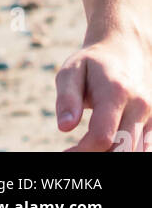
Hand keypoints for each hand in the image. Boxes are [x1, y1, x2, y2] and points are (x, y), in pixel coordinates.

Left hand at [55, 26, 151, 150]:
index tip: (66, 151)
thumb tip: (64, 127)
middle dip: (96, 155)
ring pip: (134, 152)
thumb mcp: (71, 71)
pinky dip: (125, 152)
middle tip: (76, 151)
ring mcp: (150, 115)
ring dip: (111, 154)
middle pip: (121, 149)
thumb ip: (67, 98)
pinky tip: (108, 146)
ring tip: (89, 145)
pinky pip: (144, 148)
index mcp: (116, 91)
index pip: (102, 136)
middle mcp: (139, 105)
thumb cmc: (91, 65)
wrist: (122, 52)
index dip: (82, 150)